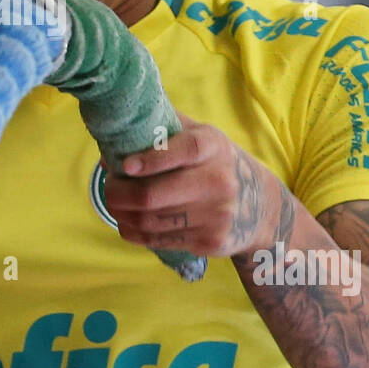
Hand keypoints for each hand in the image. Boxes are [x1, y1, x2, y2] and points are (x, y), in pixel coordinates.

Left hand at [101, 112, 272, 258]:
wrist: (259, 206)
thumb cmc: (214, 163)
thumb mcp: (201, 136)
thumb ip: (166, 126)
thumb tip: (118, 125)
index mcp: (214, 147)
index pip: (184, 150)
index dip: (151, 158)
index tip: (125, 165)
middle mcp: (218, 181)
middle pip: (153, 195)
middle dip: (118, 193)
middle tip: (109, 187)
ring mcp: (216, 215)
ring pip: (149, 221)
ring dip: (121, 213)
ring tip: (114, 202)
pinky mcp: (209, 242)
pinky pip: (158, 240)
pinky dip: (133, 232)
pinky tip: (127, 222)